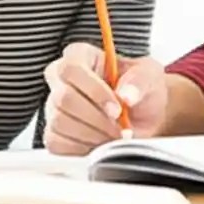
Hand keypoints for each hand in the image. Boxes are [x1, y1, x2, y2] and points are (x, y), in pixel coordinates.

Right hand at [42, 42, 165, 154]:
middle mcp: (62, 79)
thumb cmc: (142, 88)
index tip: (117, 107)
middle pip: (63, 99)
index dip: (93, 90)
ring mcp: (55, 106)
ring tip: (114, 135)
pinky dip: (82, 147)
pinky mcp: (55, 132)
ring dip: (92, 135)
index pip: (71, 68)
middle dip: (96, 118)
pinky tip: (100, 143)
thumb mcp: (149, 75)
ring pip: (59, 122)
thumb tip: (126, 95)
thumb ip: (139, 81)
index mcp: (80, 56)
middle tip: (120, 126)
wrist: (146, 115)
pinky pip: (57, 143)